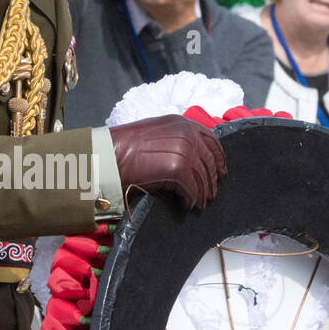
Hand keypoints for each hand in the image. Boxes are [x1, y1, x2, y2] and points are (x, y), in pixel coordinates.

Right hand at [109, 114, 225, 210]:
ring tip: (199, 204)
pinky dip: (190, 200)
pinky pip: (191, 190)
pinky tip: (186, 206)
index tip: (222, 172)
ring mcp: (183, 152)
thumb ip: (174, 139)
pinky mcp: (177, 171)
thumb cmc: (122, 147)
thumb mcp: (154, 133)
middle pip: (210, 161)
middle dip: (212, 181)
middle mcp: (186, 135)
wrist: (106, 156)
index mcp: (181, 123)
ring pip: (203, 178)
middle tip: (210, 195)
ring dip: (202, 194)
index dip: (219, 158)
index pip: (211, 140)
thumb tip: (190, 158)